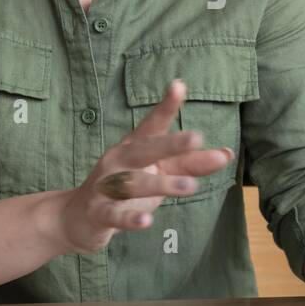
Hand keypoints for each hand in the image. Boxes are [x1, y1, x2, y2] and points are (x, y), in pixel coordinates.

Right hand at [57, 79, 234, 253]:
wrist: (78, 217)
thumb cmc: (125, 188)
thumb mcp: (158, 172)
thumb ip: (190, 164)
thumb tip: (227, 154)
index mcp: (134, 146)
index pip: (152, 124)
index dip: (166, 106)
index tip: (179, 85)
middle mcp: (119, 160)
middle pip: (145, 149)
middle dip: (171, 144)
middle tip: (197, 138)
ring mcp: (106, 185)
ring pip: (134, 183)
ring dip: (162, 184)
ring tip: (191, 186)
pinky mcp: (99, 212)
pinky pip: (116, 215)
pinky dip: (131, 218)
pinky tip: (147, 220)